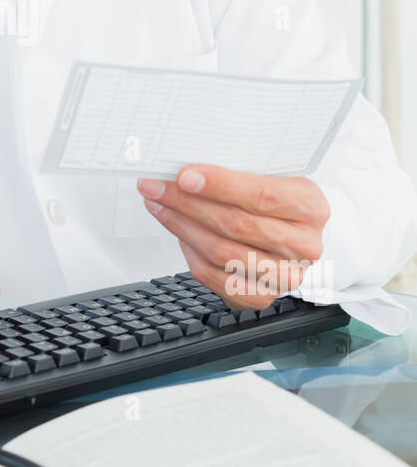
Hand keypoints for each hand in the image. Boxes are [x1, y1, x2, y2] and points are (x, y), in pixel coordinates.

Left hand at [136, 165, 329, 308]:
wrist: (291, 234)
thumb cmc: (275, 200)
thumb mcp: (272, 177)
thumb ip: (240, 172)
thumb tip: (187, 169)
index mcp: (311, 207)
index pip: (262, 196)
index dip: (220, 186)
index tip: (184, 176)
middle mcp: (304, 245)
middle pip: (236, 225)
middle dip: (188, 204)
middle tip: (156, 187)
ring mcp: (286, 276)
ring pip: (221, 252)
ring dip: (182, 227)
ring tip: (159, 206)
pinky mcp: (262, 297)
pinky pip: (215, 276)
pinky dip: (190, 253)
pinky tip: (178, 232)